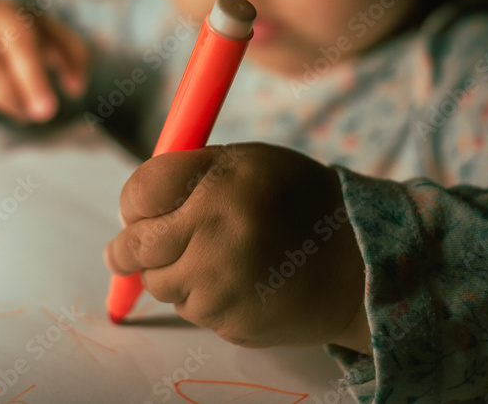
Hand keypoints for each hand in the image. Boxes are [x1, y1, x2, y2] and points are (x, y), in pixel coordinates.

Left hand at [104, 142, 369, 351]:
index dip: (134, 201)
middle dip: (129, 247)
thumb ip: (190, 173)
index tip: (141, 207)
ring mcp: (222, 287)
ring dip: (172, 271)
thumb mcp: (249, 163)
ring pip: (159, 284)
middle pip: (134, 248)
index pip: (140, 192)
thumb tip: (130, 205)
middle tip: (137, 245)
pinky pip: (192, 309)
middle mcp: (217, 235)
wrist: (358, 264)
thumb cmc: (298, 202)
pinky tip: (238, 280)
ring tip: (215, 255)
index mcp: (220, 184)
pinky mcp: (230, 324)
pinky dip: (203, 295)